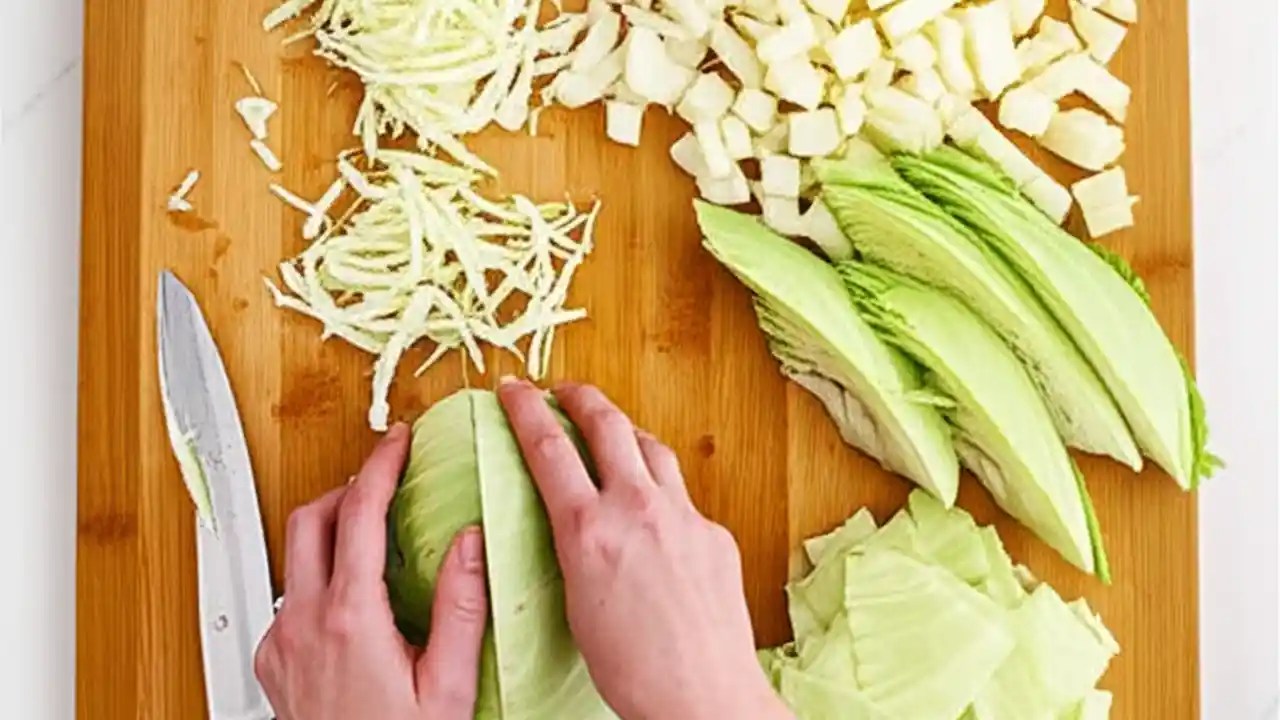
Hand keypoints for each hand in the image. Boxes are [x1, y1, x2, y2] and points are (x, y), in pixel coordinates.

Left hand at [254, 424, 488, 719]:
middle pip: (310, 519)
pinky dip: (319, 578)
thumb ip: (461, 607)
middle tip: (382, 480)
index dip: (380, 466)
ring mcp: (280, 644)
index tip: (396, 443)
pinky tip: (353, 599)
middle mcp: (304, 624)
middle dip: (346, 488)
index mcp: (351, 618)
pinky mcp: (272, 664)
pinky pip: (289, 598)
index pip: (359, 514)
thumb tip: (472, 542)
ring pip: (294, 557)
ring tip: (374, 538)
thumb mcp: (449, 686)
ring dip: (330, 533)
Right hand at [497, 380, 792, 719]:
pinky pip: (683, 496)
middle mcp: (637, 509)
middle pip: (608, 424)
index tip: (512, 388)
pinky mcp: (715, 534)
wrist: (701, 695)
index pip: (548, 447)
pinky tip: (657, 512)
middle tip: (565, 389)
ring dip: (628, 433)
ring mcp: (683, 516)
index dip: (526, 409)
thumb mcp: (576, 601)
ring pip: (653, 448)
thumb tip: (576, 518)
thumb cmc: (629, 669)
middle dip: (582, 397)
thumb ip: (576, 545)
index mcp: (588, 529)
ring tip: (614, 432)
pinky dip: (663, 490)